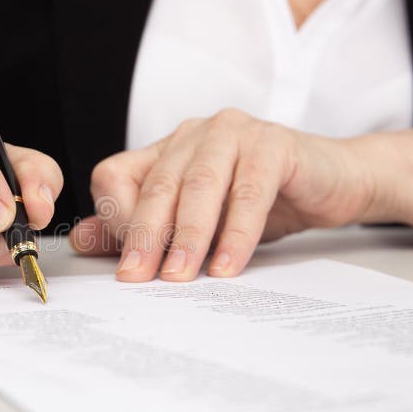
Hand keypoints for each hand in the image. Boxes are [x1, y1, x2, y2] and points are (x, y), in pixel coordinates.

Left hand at [69, 108, 373, 281]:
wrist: (333, 183)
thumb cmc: (260, 202)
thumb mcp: (194, 221)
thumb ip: (138, 227)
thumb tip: (80, 240)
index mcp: (165, 149)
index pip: (115, 175)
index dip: (114, 218)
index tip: (125, 264)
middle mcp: (193, 135)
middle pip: (156, 184)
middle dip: (144, 234)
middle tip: (137, 278)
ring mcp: (234, 133)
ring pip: (199, 187)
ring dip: (187, 236)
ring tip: (180, 277)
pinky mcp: (274, 144)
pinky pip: (249, 192)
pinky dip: (236, 233)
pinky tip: (227, 265)